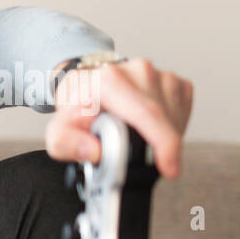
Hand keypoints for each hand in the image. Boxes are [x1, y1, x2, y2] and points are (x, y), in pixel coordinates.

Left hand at [45, 58, 193, 177]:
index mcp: (111, 80)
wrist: (87, 84)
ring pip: (174, 120)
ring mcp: (161, 75)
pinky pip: (181, 115)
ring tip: (136, 139)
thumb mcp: (59, 129)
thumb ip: (65, 143)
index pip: (147, 113)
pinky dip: (170, 129)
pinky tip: (149, 129)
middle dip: (158, 148)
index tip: (168, 167)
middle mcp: (139, 71)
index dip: (163, 143)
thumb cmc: (77, 106)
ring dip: (162, 139)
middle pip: (163, 120)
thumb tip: (94, 152)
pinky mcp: (176, 83)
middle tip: (142, 162)